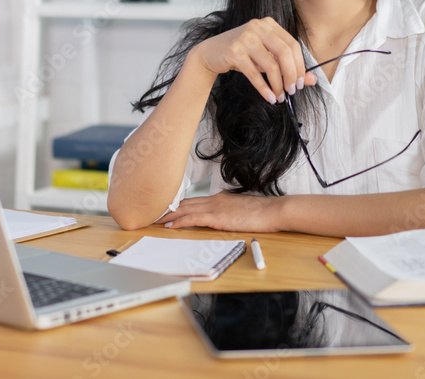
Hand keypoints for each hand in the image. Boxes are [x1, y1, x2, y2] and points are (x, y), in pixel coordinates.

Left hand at [158, 191, 282, 232]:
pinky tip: (170, 225)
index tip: (165, 208)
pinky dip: (180, 221)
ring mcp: (215, 207)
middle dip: (168, 208)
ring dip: (169, 215)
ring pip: (185, 210)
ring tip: (154, 220)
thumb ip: (229, 212)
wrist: (272, 211)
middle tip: (152, 213)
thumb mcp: (241, 210)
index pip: (193, 201)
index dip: (178, 205)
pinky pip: (193, 219)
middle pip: (185, 203)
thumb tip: (222, 218)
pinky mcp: (218, 217)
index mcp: (219, 199)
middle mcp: (214, 200)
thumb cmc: (261, 213)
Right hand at [189, 17, 316, 103]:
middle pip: (285, 53)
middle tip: (292, 91)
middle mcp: (258, 27)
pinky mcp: (235, 52)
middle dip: (291, 75)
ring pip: (271, 65)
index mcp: (269, 24)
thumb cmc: (242, 54)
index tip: (301, 83)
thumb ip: (288, 65)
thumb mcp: (266, 57)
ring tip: (279, 96)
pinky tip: (269, 97)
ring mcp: (245, 38)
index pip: (293, 45)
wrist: (210, 53)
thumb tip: (312, 80)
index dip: (300, 65)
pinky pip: (254, 74)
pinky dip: (263, 88)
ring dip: (278, 85)